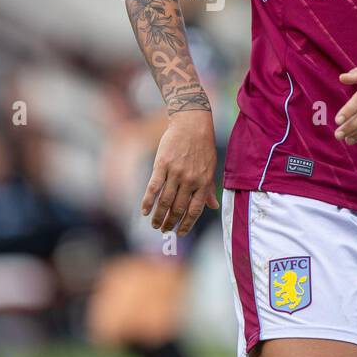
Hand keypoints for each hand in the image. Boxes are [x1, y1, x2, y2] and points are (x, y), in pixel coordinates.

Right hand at [141, 111, 219, 235]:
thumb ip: (209, 189)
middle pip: (178, 208)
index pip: (195, 210)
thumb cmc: (203, 146)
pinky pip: (153, 187)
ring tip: (154, 224)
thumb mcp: (211, 167)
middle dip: (170, 222)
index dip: (186, 224)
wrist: (192, 123)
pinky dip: (148, 201)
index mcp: (204, 182)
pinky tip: (144, 210)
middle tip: (164, 230)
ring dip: (158, 216)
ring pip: (165, 201)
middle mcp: (190, 180)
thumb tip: (213, 207)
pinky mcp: (162, 164)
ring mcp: (175, 172)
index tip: (180, 232)